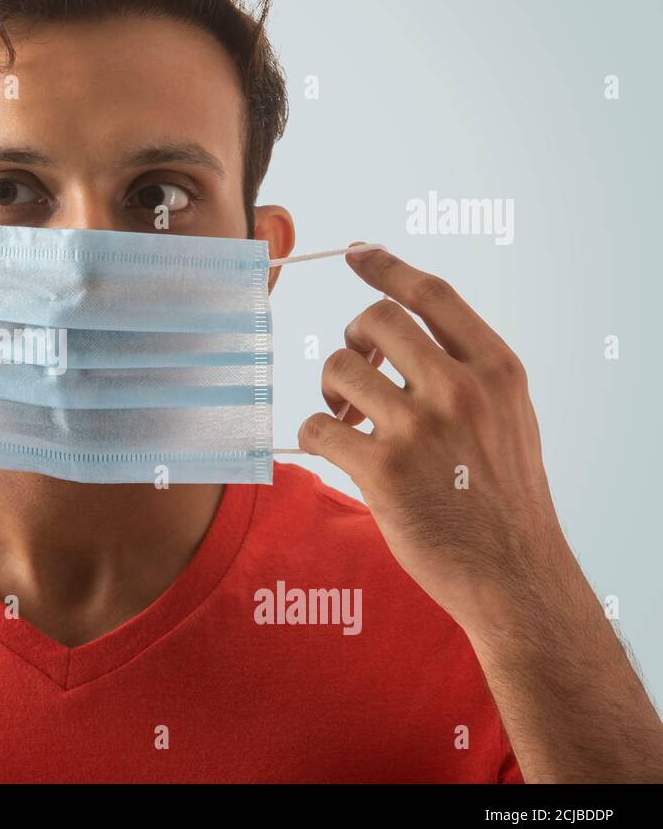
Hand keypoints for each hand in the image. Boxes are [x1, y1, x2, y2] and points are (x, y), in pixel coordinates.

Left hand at [297, 246, 572, 634]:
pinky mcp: (383, 472)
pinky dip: (313, 436)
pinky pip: (317, 429)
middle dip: (353, 340)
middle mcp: (459, 390)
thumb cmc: (504, 497)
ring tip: (344, 417)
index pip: (433, 295)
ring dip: (330, 390)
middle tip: (355, 375)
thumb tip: (405, 335)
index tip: (357, 253)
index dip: (387, 267)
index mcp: (496, 370)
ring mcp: (420, 429)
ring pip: (339, 369)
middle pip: (375, 322)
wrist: (514, 575)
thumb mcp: (511, 418)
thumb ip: (468, 373)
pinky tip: (331, 451)